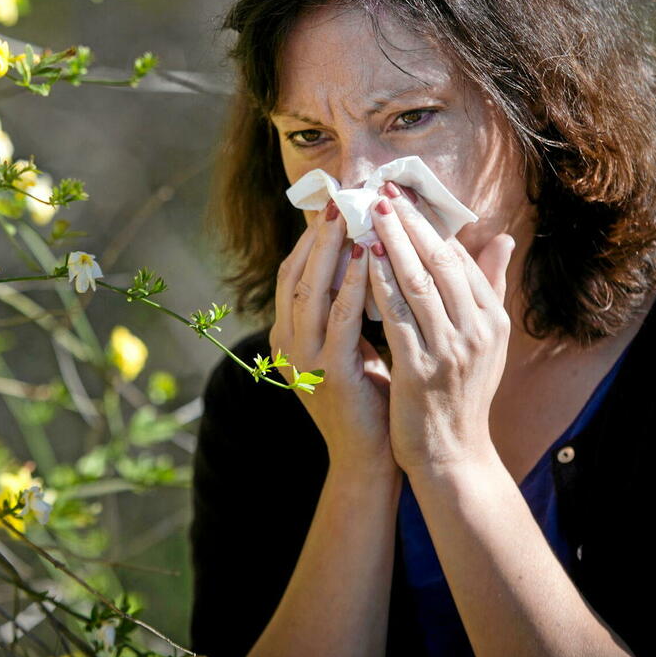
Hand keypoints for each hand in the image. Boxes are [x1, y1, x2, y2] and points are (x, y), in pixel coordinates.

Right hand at [271, 200, 395, 476]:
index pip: (292, 274)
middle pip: (295, 275)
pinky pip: (340, 320)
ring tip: (350, 216)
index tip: (335, 205)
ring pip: (311, 291)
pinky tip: (370, 259)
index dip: (311, 239)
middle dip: (317, 235)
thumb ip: (348, 307)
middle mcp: (285, 345)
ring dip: (331, 250)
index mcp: (286, 337)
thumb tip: (366, 256)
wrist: (369, 459)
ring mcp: (303, 361)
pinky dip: (352, 285)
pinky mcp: (329, 375)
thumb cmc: (367, 397)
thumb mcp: (350, 345)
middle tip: (338, 198)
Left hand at [365, 180, 515, 481]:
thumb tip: (504, 238)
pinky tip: (362, 260)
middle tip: (385, 192)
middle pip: (442, 262)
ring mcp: (451, 351)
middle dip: (412, 223)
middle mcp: (477, 331)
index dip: (432, 224)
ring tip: (371, 214)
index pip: (461, 258)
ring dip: (392, 244)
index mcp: (492, 320)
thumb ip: (488, 287)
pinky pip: (398, 317)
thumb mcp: (485, 340)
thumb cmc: (460, 393)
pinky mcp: (421, 371)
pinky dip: (380, 284)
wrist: (452, 455)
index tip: (407, 195)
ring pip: (419, 282)